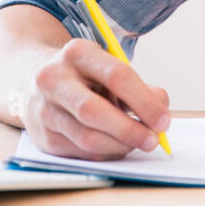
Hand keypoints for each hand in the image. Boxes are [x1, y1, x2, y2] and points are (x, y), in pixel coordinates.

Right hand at [24, 37, 169, 159]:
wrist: (41, 83)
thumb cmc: (88, 77)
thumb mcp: (112, 69)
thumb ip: (141, 89)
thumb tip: (160, 117)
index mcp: (78, 53)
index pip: (116, 76)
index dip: (144, 102)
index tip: (163, 120)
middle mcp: (53, 79)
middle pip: (94, 111)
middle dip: (129, 129)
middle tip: (152, 140)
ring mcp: (44, 109)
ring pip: (87, 137)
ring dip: (120, 145)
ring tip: (138, 142)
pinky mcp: (43, 136)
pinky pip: (81, 152)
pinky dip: (106, 153)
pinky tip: (117, 146)